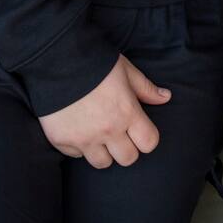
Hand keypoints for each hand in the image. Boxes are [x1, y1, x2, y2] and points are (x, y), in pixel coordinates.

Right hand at [38, 55, 170, 169]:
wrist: (56, 60)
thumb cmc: (95, 63)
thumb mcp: (126, 70)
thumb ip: (146, 88)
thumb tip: (166, 97)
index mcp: (127, 112)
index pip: (149, 143)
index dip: (146, 138)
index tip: (139, 129)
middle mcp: (107, 130)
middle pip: (128, 159)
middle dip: (126, 148)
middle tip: (118, 133)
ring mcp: (84, 138)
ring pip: (102, 163)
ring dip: (103, 151)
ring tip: (98, 133)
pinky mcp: (62, 141)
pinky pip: (76, 155)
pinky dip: (79, 146)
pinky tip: (78, 128)